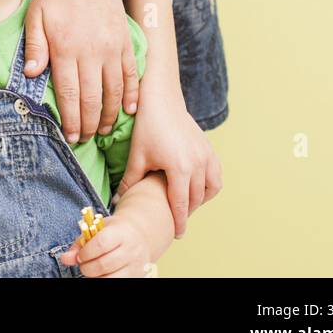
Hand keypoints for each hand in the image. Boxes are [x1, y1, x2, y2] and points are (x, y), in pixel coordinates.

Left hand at [24, 0, 138, 143]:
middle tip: (84, 138)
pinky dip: (131, 95)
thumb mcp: (36, 14)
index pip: (70, 93)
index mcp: (66, 48)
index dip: (71, 118)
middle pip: (92, 98)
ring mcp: (111, 48)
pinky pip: (131, 74)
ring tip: (102, 129)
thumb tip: (30, 75)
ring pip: (114, 91)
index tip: (70, 135)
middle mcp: (91, 52)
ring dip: (109, 114)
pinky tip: (128, 110)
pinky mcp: (125, 43)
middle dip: (88, 123)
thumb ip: (34, 46)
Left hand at [56, 204, 161, 277]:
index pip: (101, 244)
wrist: (140, 236)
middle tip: (83, 265)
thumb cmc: (115, 231)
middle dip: (87, 268)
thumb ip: (80, 242)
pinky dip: (104, 281)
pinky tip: (101, 275)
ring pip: (110, 279)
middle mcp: (131, 249)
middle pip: (104, 265)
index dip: (86, 252)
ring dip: (95, 278)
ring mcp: (135, 265)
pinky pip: (117, 284)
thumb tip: (65, 259)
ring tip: (92, 271)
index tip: (80, 256)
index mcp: (121, 232)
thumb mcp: (98, 228)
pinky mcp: (137, 277)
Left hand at [111, 87, 221, 236]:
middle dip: (186, 212)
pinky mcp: (210, 148)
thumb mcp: (137, 156)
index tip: (175, 234)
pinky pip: (216, 175)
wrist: (162, 98)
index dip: (178, 222)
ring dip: (200, 200)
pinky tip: (196, 186)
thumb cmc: (147, 126)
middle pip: (195, 200)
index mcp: (180, 168)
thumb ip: (129, 182)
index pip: (180, 205)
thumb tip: (116, 201)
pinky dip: (209, 185)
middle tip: (176, 220)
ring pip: (210, 190)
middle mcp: (198, 163)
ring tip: (185, 202)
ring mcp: (206, 155)